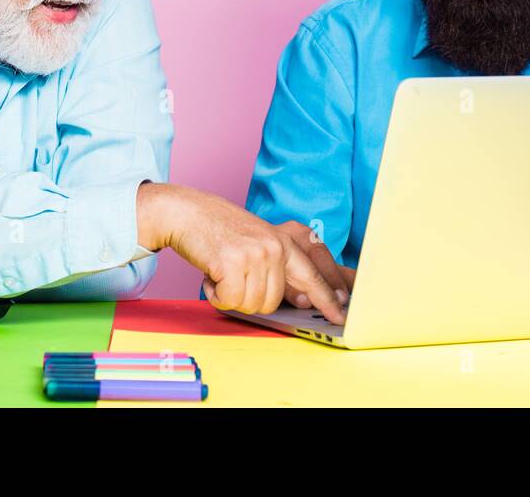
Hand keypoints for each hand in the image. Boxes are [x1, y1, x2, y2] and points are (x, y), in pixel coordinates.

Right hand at [137, 183, 345, 323]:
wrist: (188, 212)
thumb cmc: (221, 232)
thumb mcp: (259, 242)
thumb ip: (280, 268)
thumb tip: (303, 300)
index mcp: (284, 242)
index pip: (313, 275)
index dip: (328, 299)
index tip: (341, 316)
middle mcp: (274, 247)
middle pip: (272, 302)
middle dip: (249, 297)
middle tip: (234, 276)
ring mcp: (255, 254)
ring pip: (251, 304)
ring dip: (230, 295)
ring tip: (222, 270)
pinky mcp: (232, 263)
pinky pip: (229, 301)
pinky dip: (216, 294)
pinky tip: (212, 273)